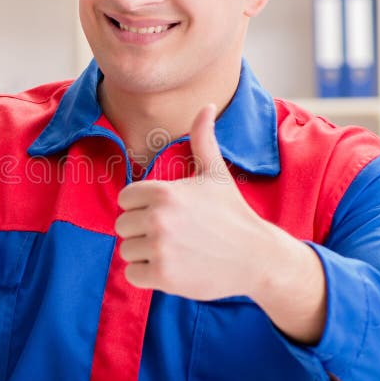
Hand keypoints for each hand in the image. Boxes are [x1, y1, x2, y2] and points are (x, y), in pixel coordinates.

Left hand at [115, 103, 326, 341]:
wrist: (257, 257)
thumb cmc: (232, 213)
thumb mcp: (215, 173)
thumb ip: (203, 138)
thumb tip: (208, 104)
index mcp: (164, 191)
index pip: (125, 199)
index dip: (142, 207)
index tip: (166, 214)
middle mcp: (158, 218)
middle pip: (122, 225)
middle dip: (142, 231)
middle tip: (173, 236)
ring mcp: (160, 248)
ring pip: (126, 250)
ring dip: (145, 254)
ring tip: (174, 251)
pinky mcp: (163, 276)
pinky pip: (133, 274)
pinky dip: (147, 275)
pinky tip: (172, 269)